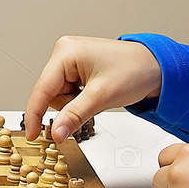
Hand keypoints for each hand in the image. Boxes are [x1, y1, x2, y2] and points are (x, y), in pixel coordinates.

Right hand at [24, 35, 163, 141]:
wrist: (156, 68)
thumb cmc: (135, 71)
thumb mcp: (102, 97)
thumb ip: (74, 116)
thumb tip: (55, 133)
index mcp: (65, 52)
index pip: (42, 88)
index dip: (35, 114)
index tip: (32, 135)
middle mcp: (64, 52)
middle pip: (50, 93)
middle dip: (67, 107)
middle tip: (91, 106)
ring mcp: (70, 59)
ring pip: (59, 96)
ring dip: (74, 105)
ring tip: (97, 97)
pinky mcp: (77, 68)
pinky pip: (68, 92)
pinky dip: (79, 101)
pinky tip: (95, 95)